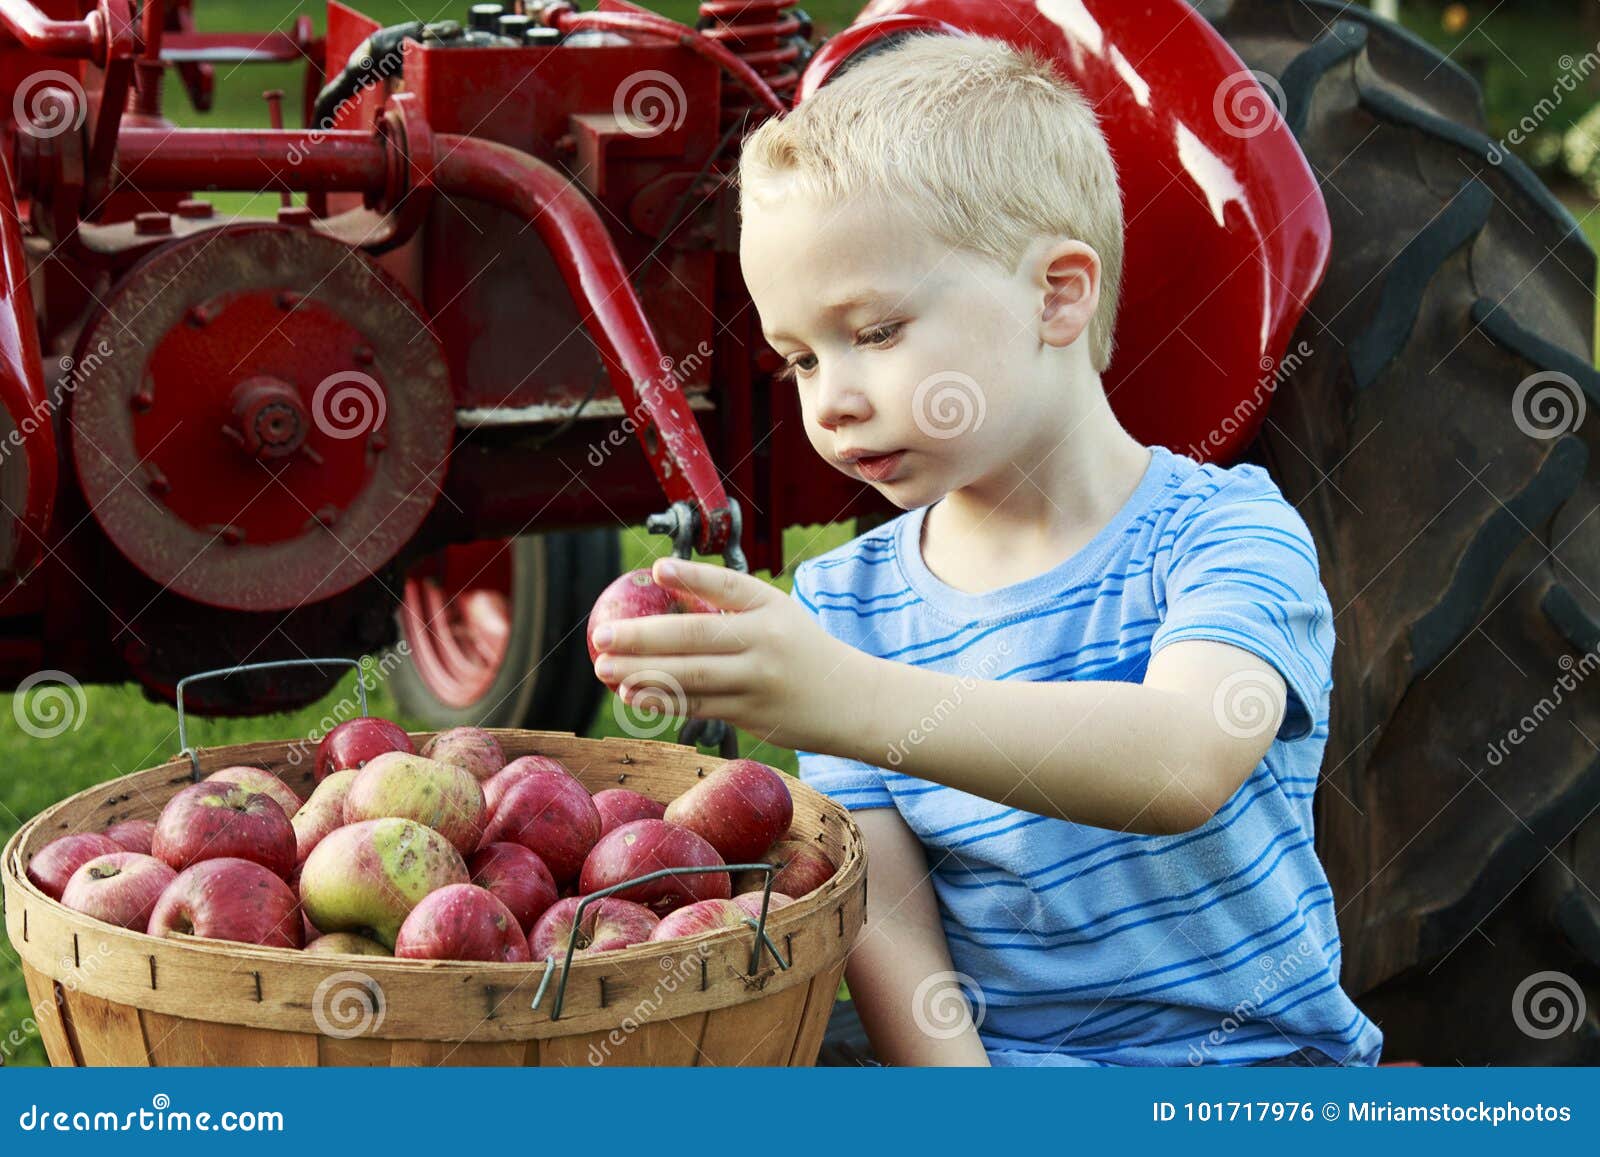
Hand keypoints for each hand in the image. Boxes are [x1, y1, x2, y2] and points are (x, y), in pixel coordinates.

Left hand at [590, 558, 866, 751]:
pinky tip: (634, 696)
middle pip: (696, 637)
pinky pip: (699, 706)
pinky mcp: (752, 715)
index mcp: (772, 607)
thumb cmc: (799, 649)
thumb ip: (731, 607)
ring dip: (643, 674)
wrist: (850, 700)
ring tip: (605, 670)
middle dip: (643, 637)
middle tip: (603, 636)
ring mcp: (758, 681)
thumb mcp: (777, 614)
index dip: (692, 578)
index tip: (657, 570)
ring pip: (691, 677)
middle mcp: (766, 641)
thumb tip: (663, 593)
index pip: (728, 587)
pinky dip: (664, 701)